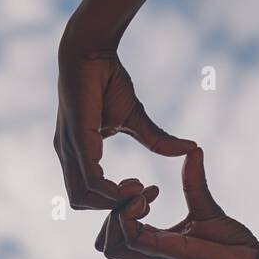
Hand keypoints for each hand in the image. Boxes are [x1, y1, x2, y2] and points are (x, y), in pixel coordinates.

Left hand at [55, 41, 194, 211]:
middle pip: (81, 202)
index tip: (147, 191)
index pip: (88, 193)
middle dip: (115, 208)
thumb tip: (190, 148)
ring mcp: (68, 149)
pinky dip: (110, 189)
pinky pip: (88, 179)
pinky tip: (133, 184)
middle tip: (144, 198)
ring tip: (141, 189)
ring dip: (114, 202)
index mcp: (77, 153)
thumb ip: (156, 140)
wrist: (92, 50)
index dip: (116, 200)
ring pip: (82, 197)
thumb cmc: (108, 80)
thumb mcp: (135, 118)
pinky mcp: (75, 139)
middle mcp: (67, 156)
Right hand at [96, 146, 258, 258]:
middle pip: (103, 244)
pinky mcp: (169, 253)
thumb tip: (193, 150)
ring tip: (141, 197)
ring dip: (116, 215)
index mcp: (155, 246)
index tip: (149, 188)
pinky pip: (131, 238)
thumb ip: (193, 182)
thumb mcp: (206, 207)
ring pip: (109, 244)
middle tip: (136, 191)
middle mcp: (151, 254)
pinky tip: (148, 199)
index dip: (122, 207)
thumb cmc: (234, 244)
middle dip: (109, 213)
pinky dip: (130, 216)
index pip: (116, 235)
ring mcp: (157, 256)